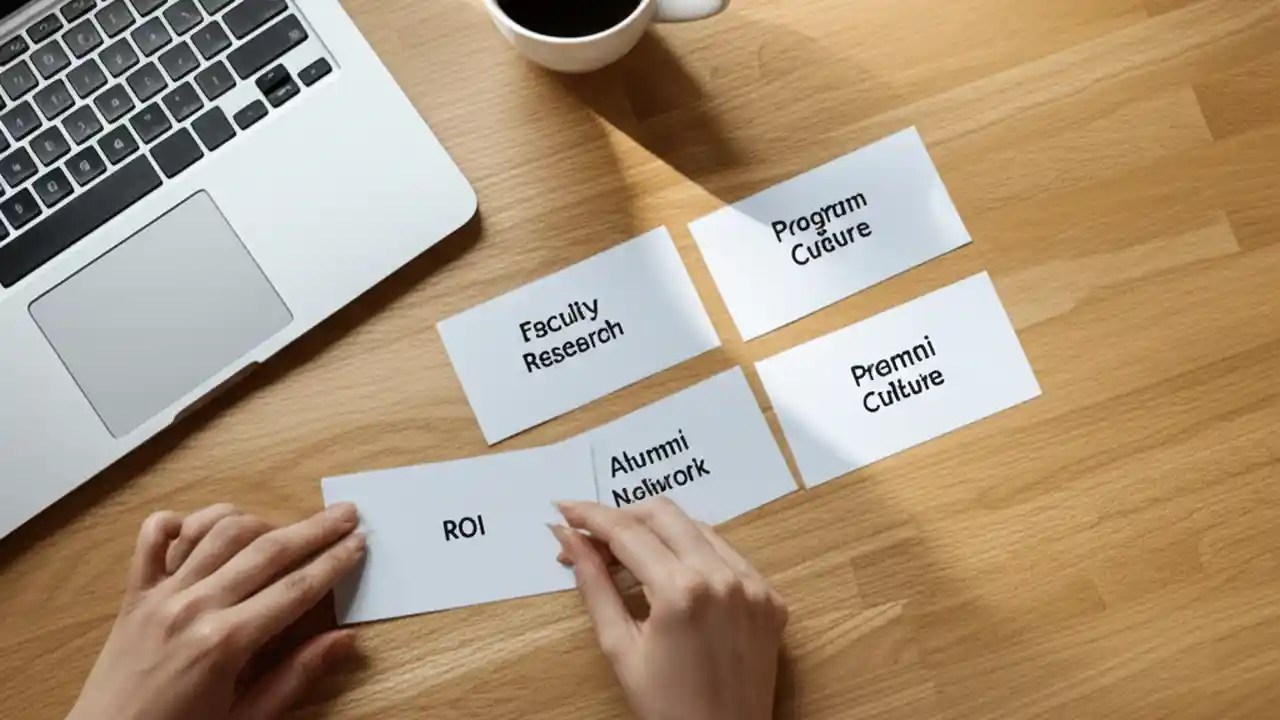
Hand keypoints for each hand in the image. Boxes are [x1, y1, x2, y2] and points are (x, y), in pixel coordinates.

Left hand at [68, 503, 365, 719]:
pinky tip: (201, 525)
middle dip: (313, 530)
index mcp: (226, 643)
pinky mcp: (135, 595)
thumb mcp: (246, 719)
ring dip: (259, 520)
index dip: (334, 562)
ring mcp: (161, 596)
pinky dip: (178, 522)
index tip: (359, 543)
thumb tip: (344, 641)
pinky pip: (152, 539)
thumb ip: (295, 676)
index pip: (297, 588)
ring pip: (219, 533)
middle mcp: (194, 607)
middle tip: (344, 513)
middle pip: (268, 551)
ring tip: (286, 524)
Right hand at [552, 499, 787, 719]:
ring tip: (629, 559)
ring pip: (698, 528)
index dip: (591, 516)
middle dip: (623, 516)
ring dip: (659, 533)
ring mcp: (753, 585)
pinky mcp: (770, 598)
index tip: (565, 509)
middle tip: (592, 537)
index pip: (627, 532)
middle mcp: (723, 577)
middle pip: (664, 514)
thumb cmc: (665, 707)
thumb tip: (569, 538)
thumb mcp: (620, 646)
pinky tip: (673, 574)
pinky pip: (728, 556)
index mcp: (682, 591)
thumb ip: (594, 584)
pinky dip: (696, 554)